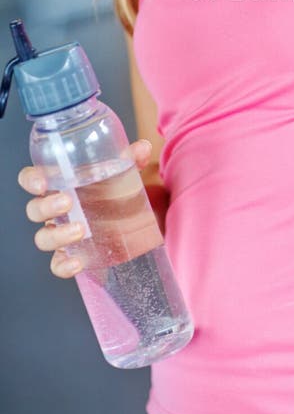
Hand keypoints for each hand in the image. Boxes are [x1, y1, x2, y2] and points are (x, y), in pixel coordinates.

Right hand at [17, 138, 153, 278]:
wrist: (128, 219)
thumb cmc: (113, 189)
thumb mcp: (122, 170)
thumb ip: (131, 158)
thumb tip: (143, 147)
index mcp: (59, 184)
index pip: (32, 179)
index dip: (30, 180)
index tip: (41, 183)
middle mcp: (54, 209)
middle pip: (35, 209)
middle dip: (47, 206)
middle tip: (68, 202)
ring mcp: (60, 233)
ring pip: (43, 238)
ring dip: (57, 235)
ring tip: (80, 230)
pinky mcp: (71, 254)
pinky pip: (58, 264)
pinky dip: (64, 266)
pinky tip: (78, 263)